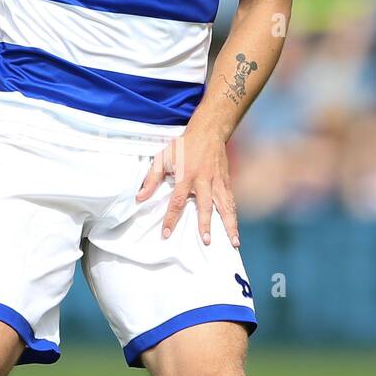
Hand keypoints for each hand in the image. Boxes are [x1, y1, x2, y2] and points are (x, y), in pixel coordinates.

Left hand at [135, 126, 239, 247]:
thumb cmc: (183, 147)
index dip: (171, 218)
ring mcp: (217, 182)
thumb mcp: (163, 158)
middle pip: (205, 205)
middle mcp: (204, 180)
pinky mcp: (226, 182)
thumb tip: (140, 197)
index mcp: (186, 175)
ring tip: (234, 243)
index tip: (166, 234)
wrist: (208, 132)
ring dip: (229, 225)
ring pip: (225, 206)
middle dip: (205, 224)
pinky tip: (235, 232)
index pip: (177, 201)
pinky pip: (231, 202)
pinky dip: (234, 217)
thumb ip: (152, 178)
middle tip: (206, 241)